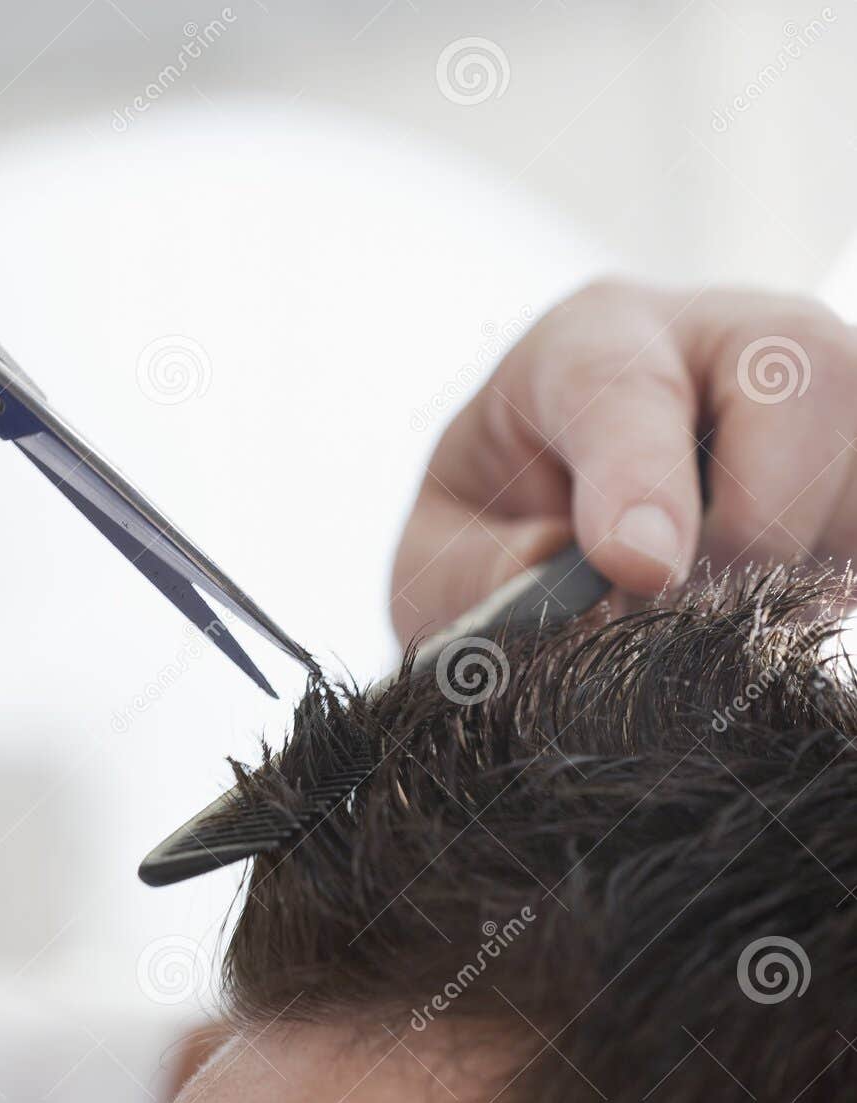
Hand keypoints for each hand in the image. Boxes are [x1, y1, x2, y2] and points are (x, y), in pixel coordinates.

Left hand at [391, 279, 856, 642]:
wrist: (575, 501)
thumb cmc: (506, 518)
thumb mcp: (446, 552)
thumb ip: (482, 577)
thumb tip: (582, 602)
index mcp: (592, 341)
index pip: (627, 389)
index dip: (641, 481)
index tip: (641, 569)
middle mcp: (725, 334)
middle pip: (797, 384)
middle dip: (753, 524)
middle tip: (692, 606)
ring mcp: (821, 383)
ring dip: (801, 562)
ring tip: (722, 597)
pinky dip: (833, 576)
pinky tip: (774, 595)